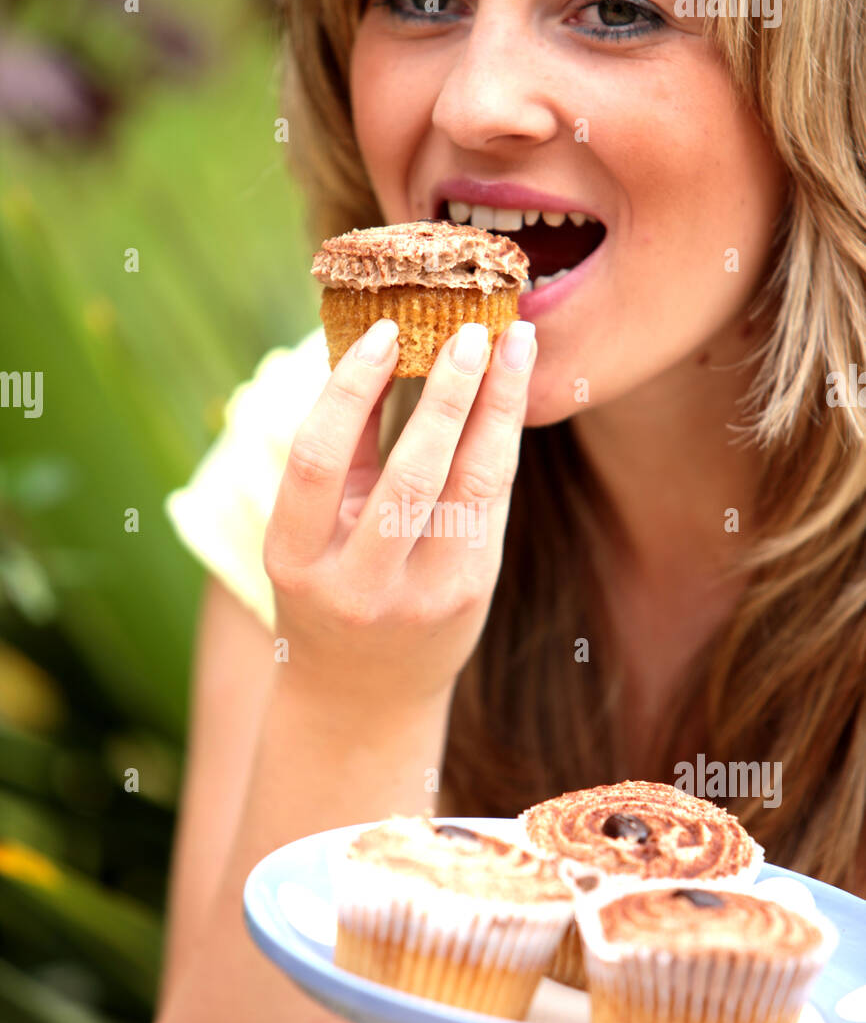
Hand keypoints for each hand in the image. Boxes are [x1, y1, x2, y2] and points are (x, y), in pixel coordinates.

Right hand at [263, 316, 536, 708]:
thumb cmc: (327, 589)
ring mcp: (422, 597)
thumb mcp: (311, 531)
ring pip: (472, 486)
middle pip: (412, 473)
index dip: (350, 388)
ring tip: (516, 343)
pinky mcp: (472, 594)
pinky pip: (494, 503)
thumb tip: (382, 343)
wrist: (362, 693)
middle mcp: (359, 585)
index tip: (383, 329)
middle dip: (448, 393)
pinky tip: (511, 394)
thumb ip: (341, 450)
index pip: (318, 458)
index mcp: (295, 560)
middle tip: (472, 329)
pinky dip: (503, 441)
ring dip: (498, 407)